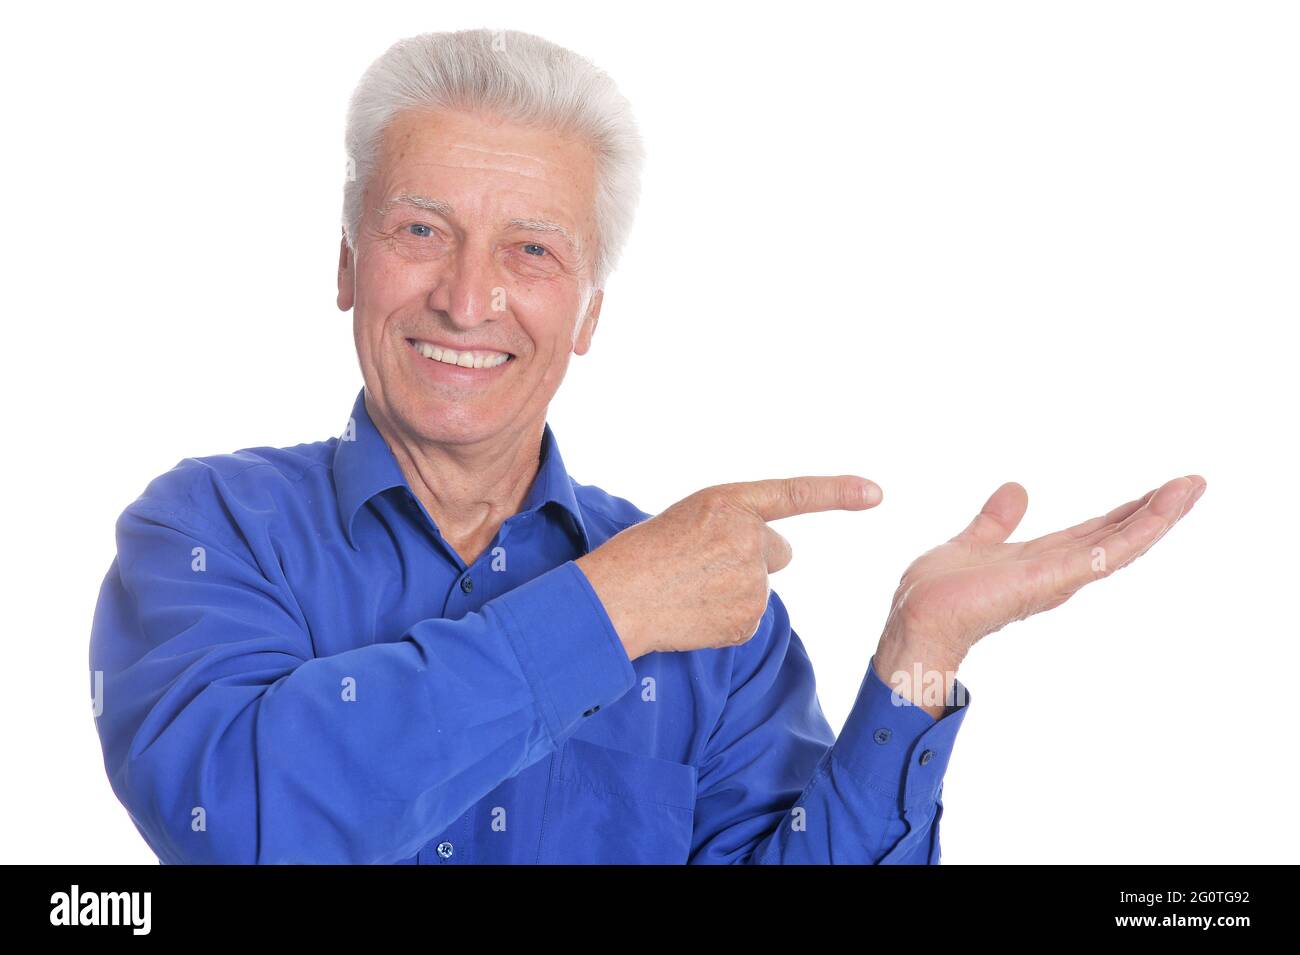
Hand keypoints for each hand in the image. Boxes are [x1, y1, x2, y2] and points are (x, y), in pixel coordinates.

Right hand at [577, 475, 881, 658]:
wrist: (613, 601)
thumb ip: (736, 526)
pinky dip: (724, 618)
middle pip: (777, 552)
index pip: (795, 494)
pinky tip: (692, 612)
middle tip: (700, 565)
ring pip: (758, 587)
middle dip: (751, 559)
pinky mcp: (747, 620)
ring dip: (731, 589)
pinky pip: (746, 617)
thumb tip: (780, 555)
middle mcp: (749, 539)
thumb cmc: (640, 555)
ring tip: (687, 588)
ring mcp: (751, 583)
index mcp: (729, 503)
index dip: (839, 492)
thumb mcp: (687, 518)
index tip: (876, 493)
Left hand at [874, 475, 1206, 694]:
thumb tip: (1016, 489)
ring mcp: (1061, 577)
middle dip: (1157, 511)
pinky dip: (1139, 532)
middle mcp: (1059, 570)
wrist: (919, 618)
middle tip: (1194, 484)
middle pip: (1119, 536)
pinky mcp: (1056, 579)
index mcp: (1044, 559)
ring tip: (1193, 488)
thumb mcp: (975, 541)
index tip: (1160, 489)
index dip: (1128, 511)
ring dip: (1160, 516)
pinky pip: (1107, 553)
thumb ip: (996, 520)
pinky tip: (1164, 510)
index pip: (1096, 531)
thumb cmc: (940, 592)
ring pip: (1123, 543)